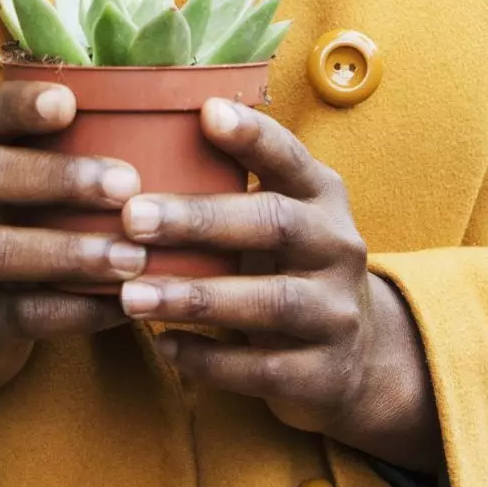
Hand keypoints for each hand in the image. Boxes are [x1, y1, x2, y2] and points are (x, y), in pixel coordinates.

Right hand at [0, 81, 146, 467]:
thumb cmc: (15, 226)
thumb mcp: (22, 181)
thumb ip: (72, 148)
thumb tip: (175, 113)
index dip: (17, 104)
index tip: (68, 101)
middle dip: (55, 176)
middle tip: (126, 182)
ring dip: (68, 251)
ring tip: (132, 256)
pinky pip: (19, 314)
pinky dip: (73, 310)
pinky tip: (121, 306)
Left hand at [117, 99, 442, 471]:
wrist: (355, 356)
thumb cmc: (287, 264)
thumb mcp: (278, 215)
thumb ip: (230, 182)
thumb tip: (138, 131)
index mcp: (321, 196)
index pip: (290, 157)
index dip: (253, 136)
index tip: (206, 112)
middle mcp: (338, 247)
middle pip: (273, 225)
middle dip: (200, 221)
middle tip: (133, 217)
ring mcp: (336, 313)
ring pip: (268, 302)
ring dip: (196, 297)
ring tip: (131, 295)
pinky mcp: (324, 374)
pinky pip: (262, 368)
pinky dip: (209, 359)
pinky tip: (164, 344)